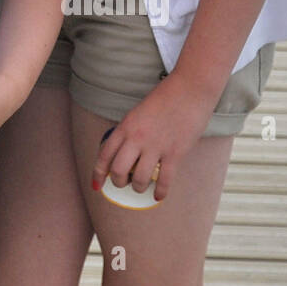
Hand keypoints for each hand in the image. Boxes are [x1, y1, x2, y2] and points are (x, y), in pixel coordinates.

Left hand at [92, 76, 214, 202]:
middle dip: (118, 182)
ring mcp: (156, 146)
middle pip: (118, 171)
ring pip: (139, 179)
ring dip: (138, 187)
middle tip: (123, 184)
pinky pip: (164, 180)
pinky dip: (160, 192)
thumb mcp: (138, 112)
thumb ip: (129, 131)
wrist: (190, 89)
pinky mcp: (175, 153)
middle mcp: (137, 138)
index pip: (104, 155)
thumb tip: (125, 153)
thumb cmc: (165, 99)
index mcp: (125, 126)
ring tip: (141, 187)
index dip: (98, 174)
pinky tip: (158, 195)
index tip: (97, 185)